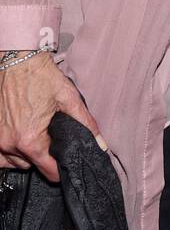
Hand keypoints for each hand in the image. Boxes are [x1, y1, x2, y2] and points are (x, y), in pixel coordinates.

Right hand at [0, 50, 105, 180]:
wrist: (17, 58)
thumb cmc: (41, 76)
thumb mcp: (68, 97)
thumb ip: (85, 122)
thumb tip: (100, 143)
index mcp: (30, 140)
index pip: (49, 171)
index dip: (62, 167)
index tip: (68, 160)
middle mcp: (10, 144)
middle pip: (31, 166)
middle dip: (44, 156)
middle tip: (52, 136)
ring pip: (15, 162)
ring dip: (26, 154)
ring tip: (36, 134)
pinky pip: (0, 156)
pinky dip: (9, 152)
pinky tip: (19, 139)